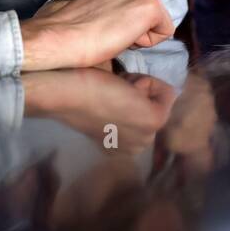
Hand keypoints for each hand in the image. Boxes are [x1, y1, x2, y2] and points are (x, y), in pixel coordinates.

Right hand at [20, 0, 175, 70]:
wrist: (63, 37)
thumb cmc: (73, 28)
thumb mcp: (97, 2)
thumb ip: (114, 0)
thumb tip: (125, 14)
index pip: (136, 2)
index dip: (122, 20)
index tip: (103, 22)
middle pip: (149, 10)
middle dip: (134, 24)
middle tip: (108, 29)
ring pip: (157, 21)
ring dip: (139, 32)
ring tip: (113, 31)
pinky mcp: (151, 4)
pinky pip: (164, 31)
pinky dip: (147, 41)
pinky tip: (123, 36)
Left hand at [22, 67, 176, 152]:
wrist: (63, 93)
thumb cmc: (76, 92)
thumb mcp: (104, 107)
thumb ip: (122, 110)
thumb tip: (134, 97)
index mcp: (124, 149)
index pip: (147, 113)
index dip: (131, 94)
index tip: (109, 95)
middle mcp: (138, 149)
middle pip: (157, 106)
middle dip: (139, 93)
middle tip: (111, 91)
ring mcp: (147, 137)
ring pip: (161, 99)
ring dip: (141, 88)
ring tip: (114, 90)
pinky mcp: (153, 121)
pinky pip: (166, 91)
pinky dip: (146, 81)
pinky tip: (122, 86)